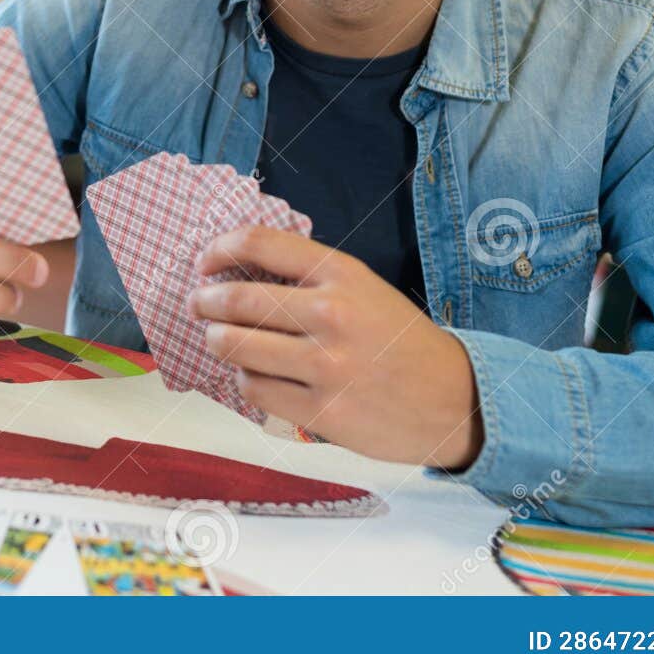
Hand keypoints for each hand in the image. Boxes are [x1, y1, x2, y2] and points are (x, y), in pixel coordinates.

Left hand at [189, 227, 483, 468]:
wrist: (455, 400)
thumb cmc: (399, 341)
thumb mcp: (363, 289)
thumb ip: (308, 278)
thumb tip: (235, 272)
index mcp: (341, 273)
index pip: (259, 242)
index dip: (219, 249)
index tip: (204, 263)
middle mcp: (331, 313)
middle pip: (237, 298)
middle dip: (205, 302)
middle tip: (198, 306)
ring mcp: (326, 365)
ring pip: (235, 346)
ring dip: (217, 341)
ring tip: (219, 341)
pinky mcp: (321, 411)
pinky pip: (254, 389)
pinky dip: (244, 381)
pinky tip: (254, 376)